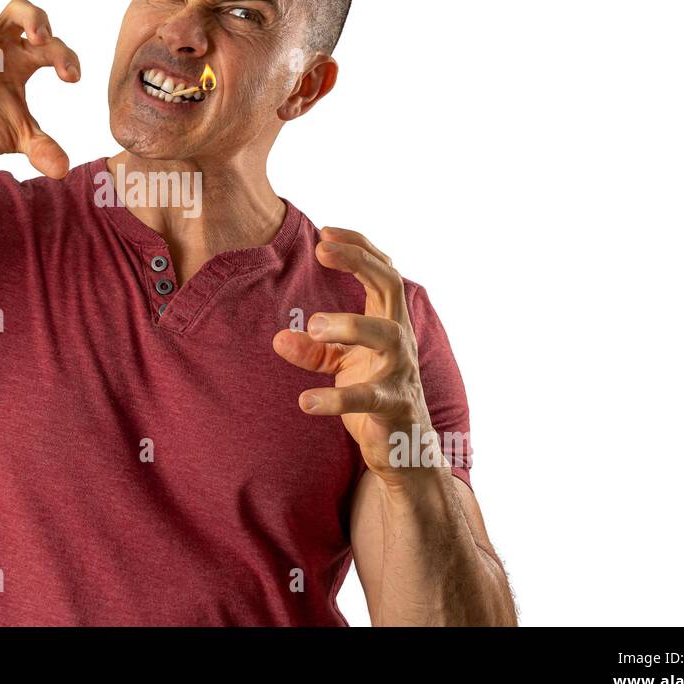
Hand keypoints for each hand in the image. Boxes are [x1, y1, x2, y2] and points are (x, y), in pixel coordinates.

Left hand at [272, 226, 442, 488]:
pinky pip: (367, 398)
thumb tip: (279, 339)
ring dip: (350, 323)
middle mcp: (400, 340)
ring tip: (314, 325)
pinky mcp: (394, 408)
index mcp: (388, 322)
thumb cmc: (374, 395)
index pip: (382, 271)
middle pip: (391, 286)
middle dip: (359, 262)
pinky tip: (305, 402)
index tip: (326, 231)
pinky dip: (334, 399)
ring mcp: (401, 373)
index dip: (358, 246)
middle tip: (322, 249)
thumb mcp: (341, 366)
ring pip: (387, 336)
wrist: (404, 452)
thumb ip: (313, 349)